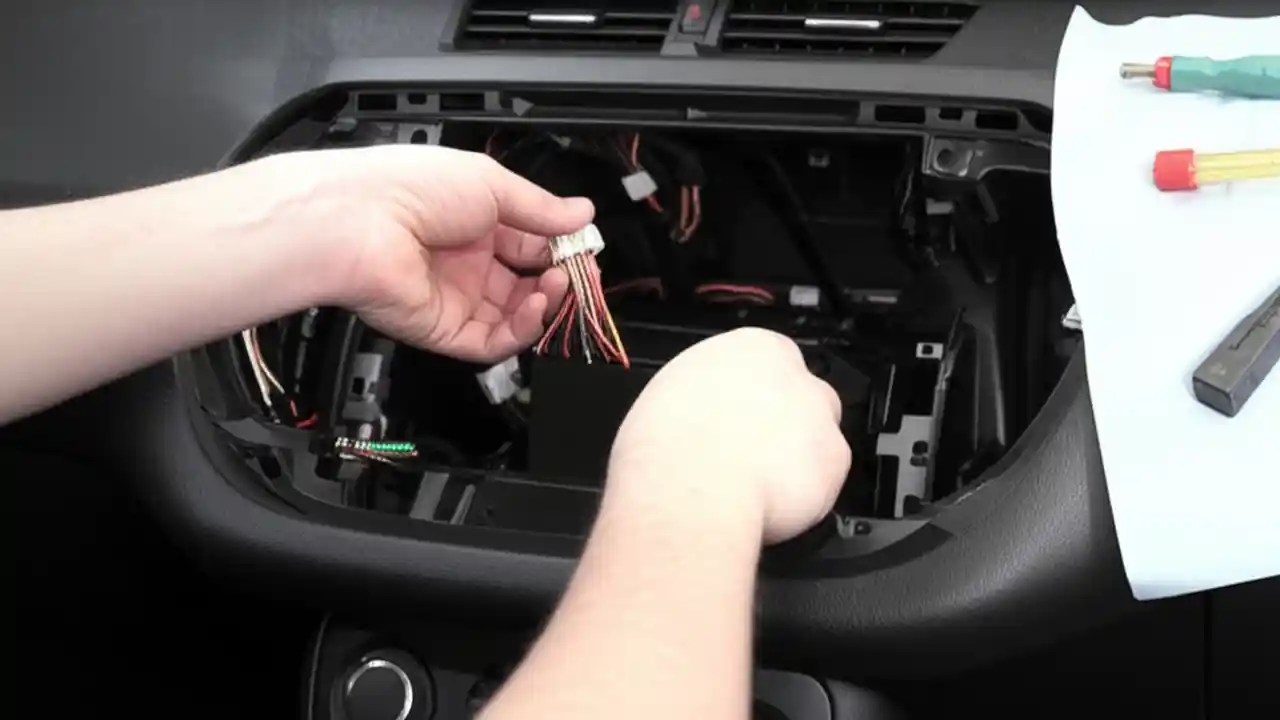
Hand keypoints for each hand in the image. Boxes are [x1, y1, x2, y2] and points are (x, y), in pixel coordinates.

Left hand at [259, 145, 593, 361]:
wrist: (359, 222)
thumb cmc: (410, 188)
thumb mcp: (491, 183)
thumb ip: (540, 207)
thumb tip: (582, 213)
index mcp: (472, 220)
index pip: (528, 242)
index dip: (560, 247)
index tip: (586, 247)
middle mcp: (464, 261)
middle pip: (525, 283)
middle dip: (558, 278)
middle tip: (579, 272)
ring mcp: (455, 298)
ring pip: (515, 316)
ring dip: (545, 304)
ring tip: (559, 284)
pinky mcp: (444, 331)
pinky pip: (493, 341)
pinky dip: (523, 329)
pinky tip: (538, 306)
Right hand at [607, 328, 850, 543]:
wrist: (690, 488)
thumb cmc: (667, 446)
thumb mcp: (671, 396)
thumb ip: (702, 395)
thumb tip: (700, 414)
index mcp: (750, 348)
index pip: (770, 362)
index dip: (756, 397)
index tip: (743, 416)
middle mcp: (791, 375)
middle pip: (802, 397)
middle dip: (784, 425)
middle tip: (750, 455)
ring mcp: (819, 416)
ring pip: (818, 438)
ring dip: (796, 460)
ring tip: (754, 487)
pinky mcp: (835, 459)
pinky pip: (826, 479)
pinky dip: (805, 495)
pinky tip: (770, 503)